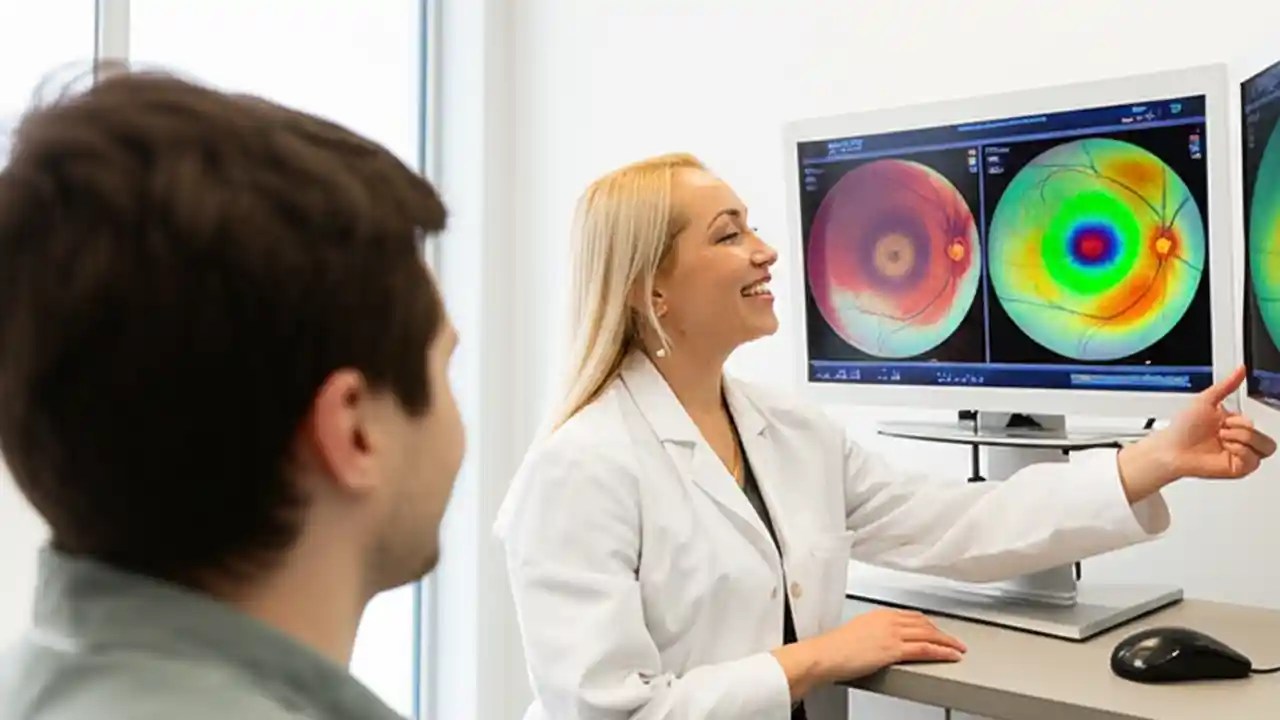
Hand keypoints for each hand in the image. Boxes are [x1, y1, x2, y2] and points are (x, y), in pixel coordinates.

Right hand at [771, 609, 964, 699]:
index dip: (928, 623)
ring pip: (928, 634)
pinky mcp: (893, 649)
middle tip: (953, 639)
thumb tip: (878, 642)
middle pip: (923, 623)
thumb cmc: (834, 647)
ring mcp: (892, 634)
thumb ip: (872, 633)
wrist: (825, 655)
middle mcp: (888, 620)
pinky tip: (950, 655)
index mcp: (879, 614)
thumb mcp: (856, 632)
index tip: (935, 629)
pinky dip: (941, 651)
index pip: (911, 616)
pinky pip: (924, 649)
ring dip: (947, 641)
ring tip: (958, 648)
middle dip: (941, 631)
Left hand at [1119, 366, 1276, 501]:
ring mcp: (1239, 455)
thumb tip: (1240, 369)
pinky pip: (1253, 460)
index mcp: (1234, 425)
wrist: (1171, 449)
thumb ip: (1226, 385)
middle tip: (1222, 429)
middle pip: (1265, 437)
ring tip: (1222, 438)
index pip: (1255, 422)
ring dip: (1241, 438)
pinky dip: (1239, 450)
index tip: (1223, 419)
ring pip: (1265, 447)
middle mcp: (1239, 440)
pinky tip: (1224, 448)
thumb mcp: (1206, 400)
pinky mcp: (1238, 468)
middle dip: (1243, 429)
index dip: (1240, 420)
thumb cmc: (1183, 428)